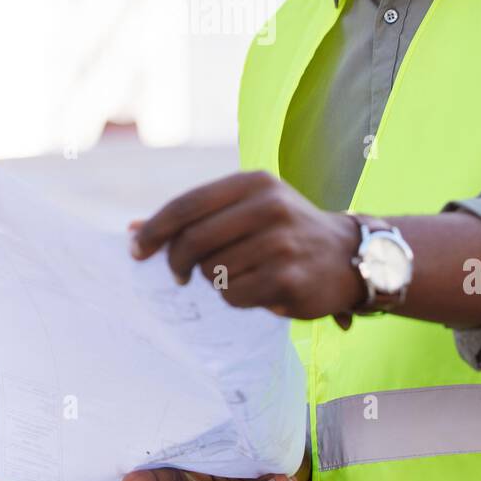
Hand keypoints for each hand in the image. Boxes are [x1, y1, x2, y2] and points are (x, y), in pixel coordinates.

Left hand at [128, 171, 363, 321]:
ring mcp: (281, 242)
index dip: (154, 229)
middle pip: (192, 240)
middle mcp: (268, 206)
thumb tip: (131, 230)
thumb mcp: (246, 208)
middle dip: (177, 261)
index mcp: (253, 182)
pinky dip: (235, 297)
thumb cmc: (284, 230)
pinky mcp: (288, 277)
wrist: (348, 256)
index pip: (187, 205)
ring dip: (215, 280)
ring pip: (213, 271)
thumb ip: (194, 216)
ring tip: (240, 273)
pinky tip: (256, 289)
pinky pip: (234, 295)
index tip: (136, 250)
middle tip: (180, 274)